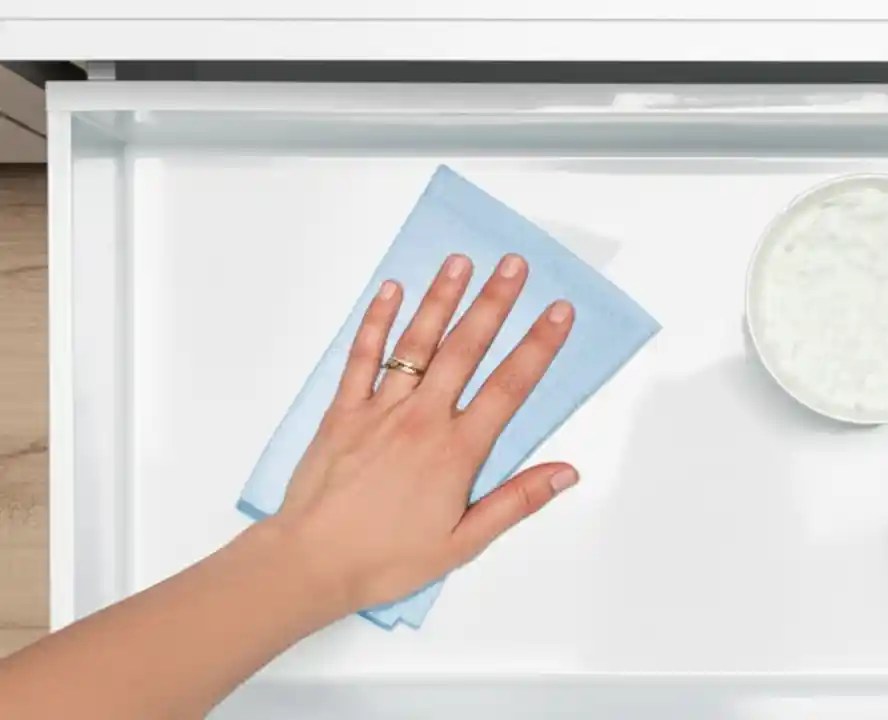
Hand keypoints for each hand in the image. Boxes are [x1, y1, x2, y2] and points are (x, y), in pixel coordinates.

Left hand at [267, 253, 577, 615]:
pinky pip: (363, 357)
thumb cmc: (387, 559)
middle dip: (494, 303)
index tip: (558, 311)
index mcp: (457, 452)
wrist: (312, 562)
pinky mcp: (343, 411)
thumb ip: (516, 501)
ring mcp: (380, 410)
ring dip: (441, 300)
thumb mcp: (464, 543)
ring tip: (461, 261)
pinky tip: (391, 291)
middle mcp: (422, 421)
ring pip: (417, 344)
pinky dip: (376, 322)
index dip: (538, 346)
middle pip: (465, 350)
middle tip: (514, 265)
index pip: (509, 388)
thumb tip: (566, 473)